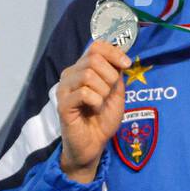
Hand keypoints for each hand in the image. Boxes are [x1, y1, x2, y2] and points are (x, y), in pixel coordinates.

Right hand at [57, 41, 131, 182]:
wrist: (94, 144)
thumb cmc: (103, 118)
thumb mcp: (116, 92)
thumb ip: (116, 73)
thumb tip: (121, 55)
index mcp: (82, 69)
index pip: (96, 46)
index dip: (114, 52)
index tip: (126, 64)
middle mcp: (70, 75)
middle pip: (93, 59)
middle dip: (110, 76)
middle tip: (110, 92)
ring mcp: (64, 89)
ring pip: (88, 75)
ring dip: (104, 90)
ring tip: (101, 103)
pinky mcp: (63, 105)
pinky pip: (84, 93)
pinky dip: (96, 101)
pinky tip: (94, 110)